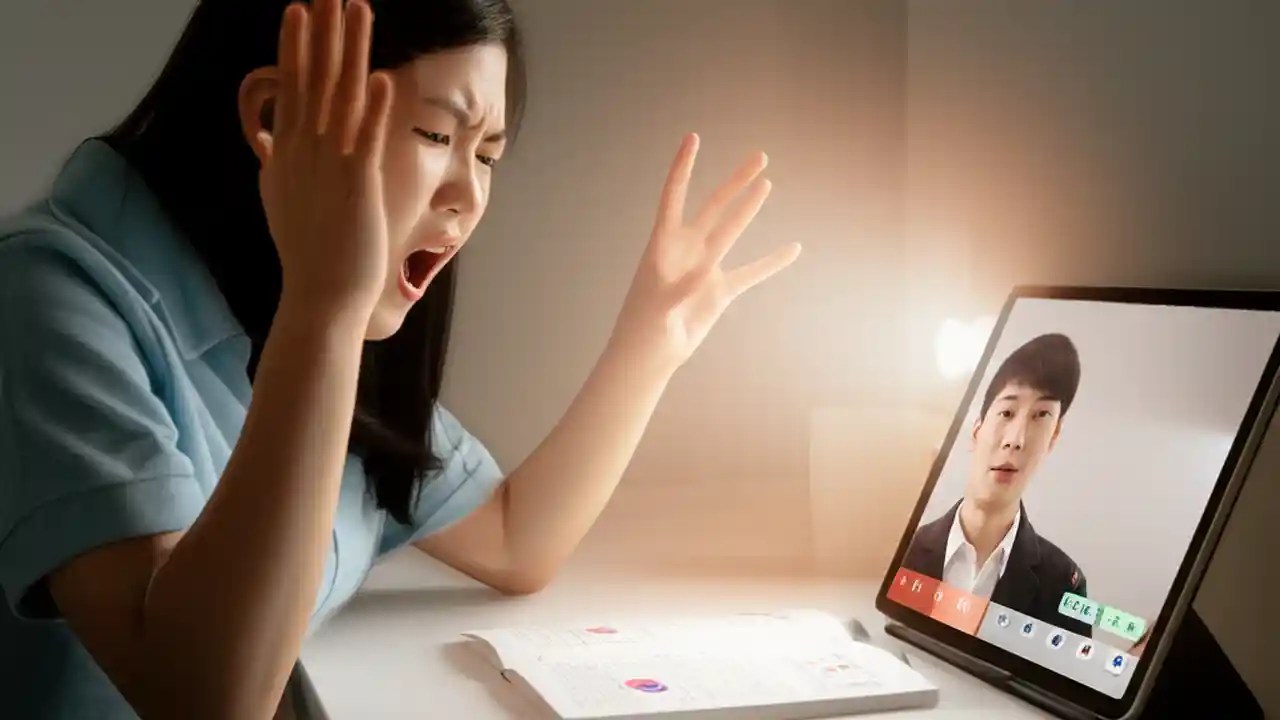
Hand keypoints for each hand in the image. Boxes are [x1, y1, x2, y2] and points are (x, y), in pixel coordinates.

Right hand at [254, 0, 392, 323]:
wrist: (319, 296)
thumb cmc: (309, 254)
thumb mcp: (281, 199)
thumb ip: (278, 165)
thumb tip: (271, 142)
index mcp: (285, 154)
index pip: (292, 87)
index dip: (297, 46)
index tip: (300, 10)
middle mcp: (302, 153)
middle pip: (312, 79)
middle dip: (321, 33)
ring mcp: (328, 166)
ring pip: (340, 97)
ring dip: (350, 51)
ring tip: (357, 11)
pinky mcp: (356, 186)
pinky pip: (364, 138)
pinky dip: (372, 108)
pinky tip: (380, 77)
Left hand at [609, 134, 800, 371]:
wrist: (650, 355)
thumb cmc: (642, 329)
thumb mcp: (657, 307)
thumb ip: (678, 290)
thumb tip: (701, 277)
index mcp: (663, 245)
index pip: (674, 196)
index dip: (682, 167)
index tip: (692, 138)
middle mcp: (686, 249)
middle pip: (713, 205)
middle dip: (735, 180)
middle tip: (760, 156)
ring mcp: (705, 268)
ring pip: (732, 231)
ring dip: (750, 208)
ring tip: (769, 183)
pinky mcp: (719, 291)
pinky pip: (750, 272)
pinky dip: (771, 262)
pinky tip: (792, 249)